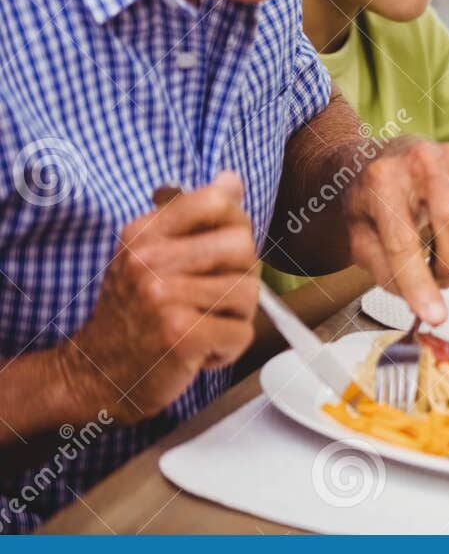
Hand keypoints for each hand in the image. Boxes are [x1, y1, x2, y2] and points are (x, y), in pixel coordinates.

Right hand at [68, 172, 258, 422]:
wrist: (94, 374)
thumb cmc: (133, 313)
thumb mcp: (151, 255)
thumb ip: (193, 216)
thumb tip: (231, 179)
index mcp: (143, 233)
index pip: (216, 202)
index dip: (236, 225)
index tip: (220, 252)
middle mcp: (148, 259)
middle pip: (242, 246)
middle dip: (241, 276)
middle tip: (212, 299)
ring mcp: (162, 297)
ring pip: (249, 293)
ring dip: (235, 317)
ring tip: (202, 325)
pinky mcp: (179, 334)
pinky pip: (242, 333)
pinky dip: (229, 347)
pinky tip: (199, 351)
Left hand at [344, 136, 448, 324]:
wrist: (382, 160)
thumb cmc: (372, 200)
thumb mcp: (360, 238)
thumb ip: (386, 271)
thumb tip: (422, 300)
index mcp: (382, 181)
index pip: (403, 241)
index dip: (419, 283)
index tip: (435, 314)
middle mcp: (421, 160)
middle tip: (438, 276)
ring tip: (441, 238)